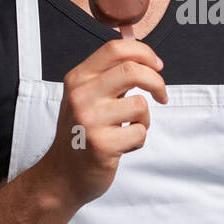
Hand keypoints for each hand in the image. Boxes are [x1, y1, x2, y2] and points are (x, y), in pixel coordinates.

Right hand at [38, 38, 168, 208]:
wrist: (62, 175)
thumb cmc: (80, 134)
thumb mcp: (85, 97)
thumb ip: (109, 76)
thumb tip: (145, 58)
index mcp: (78, 79)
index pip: (115, 49)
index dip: (144, 52)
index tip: (157, 65)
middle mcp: (81, 96)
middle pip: (132, 71)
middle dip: (156, 82)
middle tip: (161, 95)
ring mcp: (90, 120)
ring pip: (140, 105)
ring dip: (144, 120)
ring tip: (127, 129)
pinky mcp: (102, 144)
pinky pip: (139, 132)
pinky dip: (138, 140)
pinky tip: (121, 146)